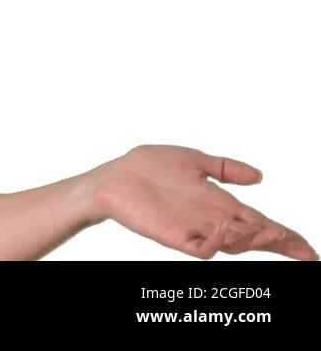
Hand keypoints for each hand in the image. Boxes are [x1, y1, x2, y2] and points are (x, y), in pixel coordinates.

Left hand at [91, 145, 317, 259]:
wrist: (112, 177)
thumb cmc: (147, 167)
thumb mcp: (193, 160)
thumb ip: (225, 168)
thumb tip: (260, 177)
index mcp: (219, 203)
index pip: (261, 222)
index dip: (286, 236)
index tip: (309, 251)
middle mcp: (212, 219)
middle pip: (256, 238)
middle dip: (281, 244)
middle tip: (304, 252)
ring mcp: (195, 229)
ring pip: (236, 244)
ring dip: (255, 239)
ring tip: (271, 232)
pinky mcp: (175, 236)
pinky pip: (204, 248)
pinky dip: (220, 243)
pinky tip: (228, 230)